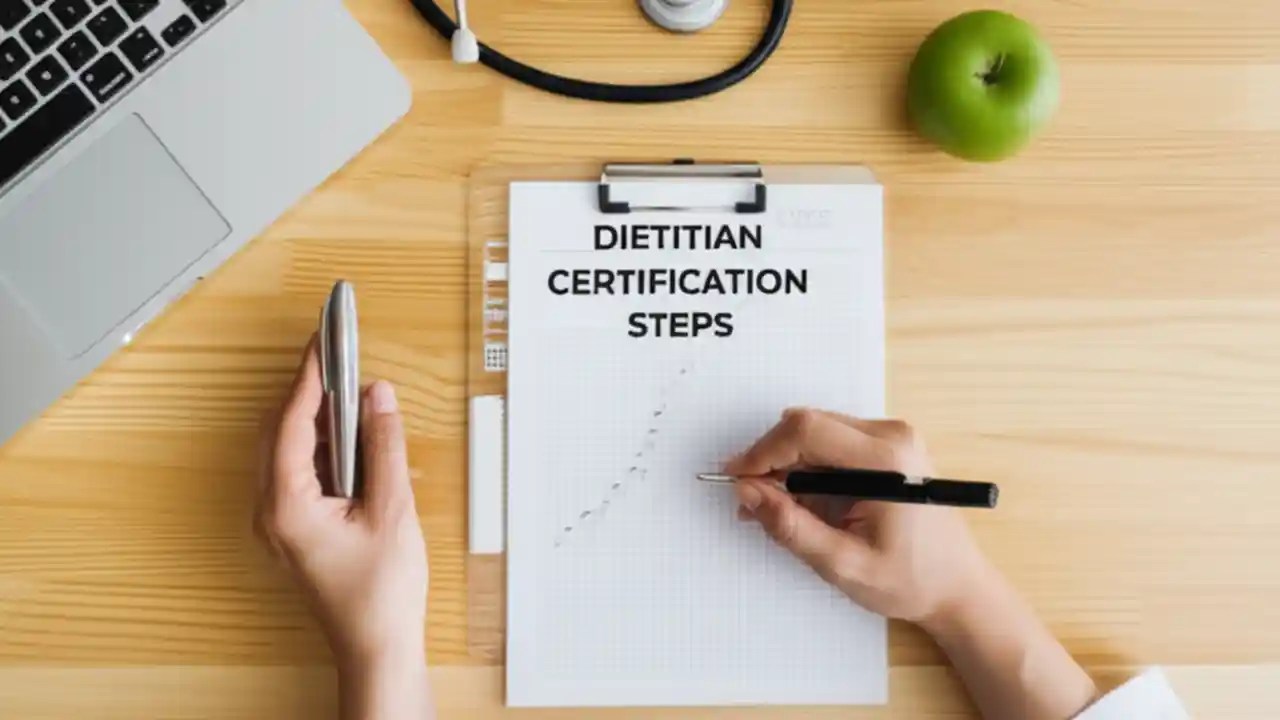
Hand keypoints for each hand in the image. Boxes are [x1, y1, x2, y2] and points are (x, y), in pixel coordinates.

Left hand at [257, 339, 431, 718]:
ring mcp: (280, 522)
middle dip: (310, 391)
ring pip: (288, 450)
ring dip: (318, 418)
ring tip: (354, 391)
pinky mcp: (296, 528)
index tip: (323, 340)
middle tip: (338, 355)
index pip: (290, 422)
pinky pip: (300, 472)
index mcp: (287, 506)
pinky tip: (353, 437)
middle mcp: (272, 512)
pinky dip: (323, 446)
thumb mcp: (392, 510)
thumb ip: (385, 447)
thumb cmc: (381, 595)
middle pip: (279, 431)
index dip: (308, 377)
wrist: (377, 647)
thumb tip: (379, 396)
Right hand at [725, 408, 989, 624]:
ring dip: (787, 464)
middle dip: (771, 459)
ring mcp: (893, 437)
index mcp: (887, 461)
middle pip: (808, 424)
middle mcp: (892, 437)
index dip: (763, 452)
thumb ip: (792, 527)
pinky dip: (807, 466)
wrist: (958, 586)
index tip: (736, 479)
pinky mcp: (888, 445)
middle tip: (751, 501)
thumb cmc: (912, 580)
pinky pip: (832, 441)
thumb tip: (748, 494)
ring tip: (776, 508)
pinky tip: (802, 501)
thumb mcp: (843, 564)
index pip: (807, 431)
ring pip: (816, 430)